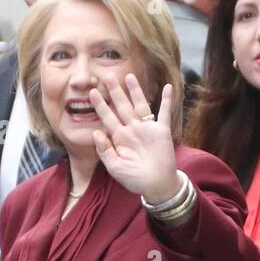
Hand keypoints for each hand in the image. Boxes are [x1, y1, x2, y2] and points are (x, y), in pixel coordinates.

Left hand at [89, 73, 178, 200]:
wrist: (156, 186)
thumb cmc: (134, 179)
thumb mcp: (115, 168)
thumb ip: (105, 151)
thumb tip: (96, 133)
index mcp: (120, 138)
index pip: (108, 117)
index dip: (100, 105)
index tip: (92, 92)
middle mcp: (132, 130)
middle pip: (122, 106)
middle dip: (115, 91)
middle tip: (107, 75)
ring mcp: (147, 129)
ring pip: (140, 105)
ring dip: (135, 91)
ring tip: (129, 76)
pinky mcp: (162, 131)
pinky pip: (164, 113)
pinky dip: (166, 100)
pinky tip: (166, 87)